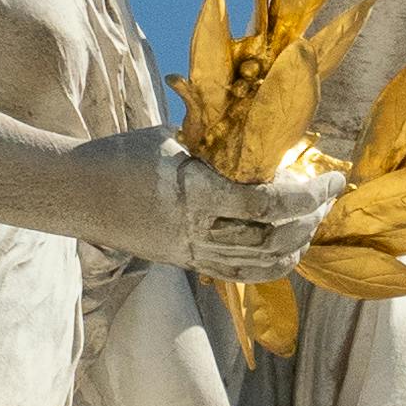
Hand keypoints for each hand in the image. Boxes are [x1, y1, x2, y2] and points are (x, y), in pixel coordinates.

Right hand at [84, 131, 322, 281]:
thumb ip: (216, 140)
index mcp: (194, 195)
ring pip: (259, 265)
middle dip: (310, 219)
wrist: (72, 193)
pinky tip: (288, 247)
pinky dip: (270, 265)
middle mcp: (194, 233)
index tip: (333, 179)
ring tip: (313, 221)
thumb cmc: (120, 154)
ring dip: (295, 244)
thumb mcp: (171, 136)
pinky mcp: (185, 263)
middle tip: (328, 195)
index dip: (308, 194)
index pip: (267, 204)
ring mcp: (189, 254)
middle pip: (271, 239)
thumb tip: (262, 130)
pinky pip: (237, 274)